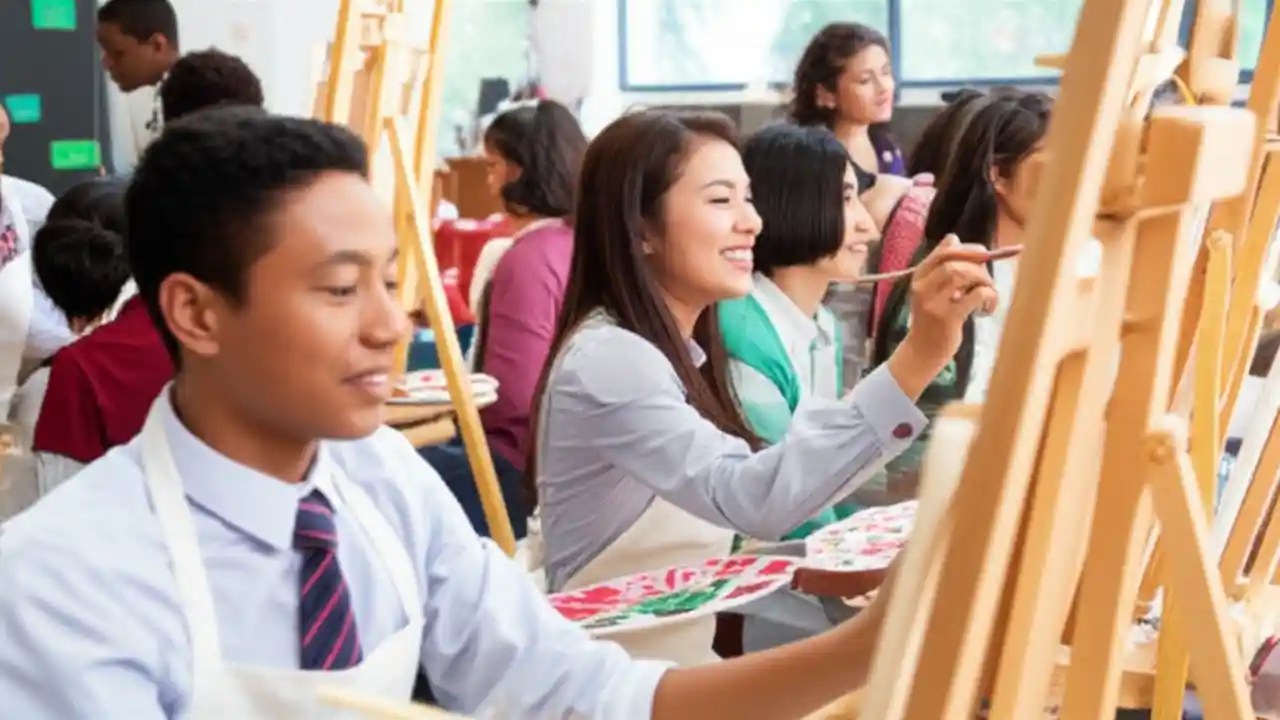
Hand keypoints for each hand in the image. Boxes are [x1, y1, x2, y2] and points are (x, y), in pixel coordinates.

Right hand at [887, 235, 997, 397]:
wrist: (922, 352)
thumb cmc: (933, 320)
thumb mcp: (932, 290)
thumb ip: (943, 267)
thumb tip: (958, 240)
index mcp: (919, 277)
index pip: (944, 251)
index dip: (968, 249)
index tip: (983, 257)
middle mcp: (922, 287)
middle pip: (955, 261)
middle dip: (979, 266)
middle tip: (987, 281)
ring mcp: (933, 303)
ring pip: (964, 274)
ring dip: (985, 281)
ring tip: (988, 296)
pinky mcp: (947, 318)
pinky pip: (976, 295)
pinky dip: (989, 297)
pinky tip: (987, 310)